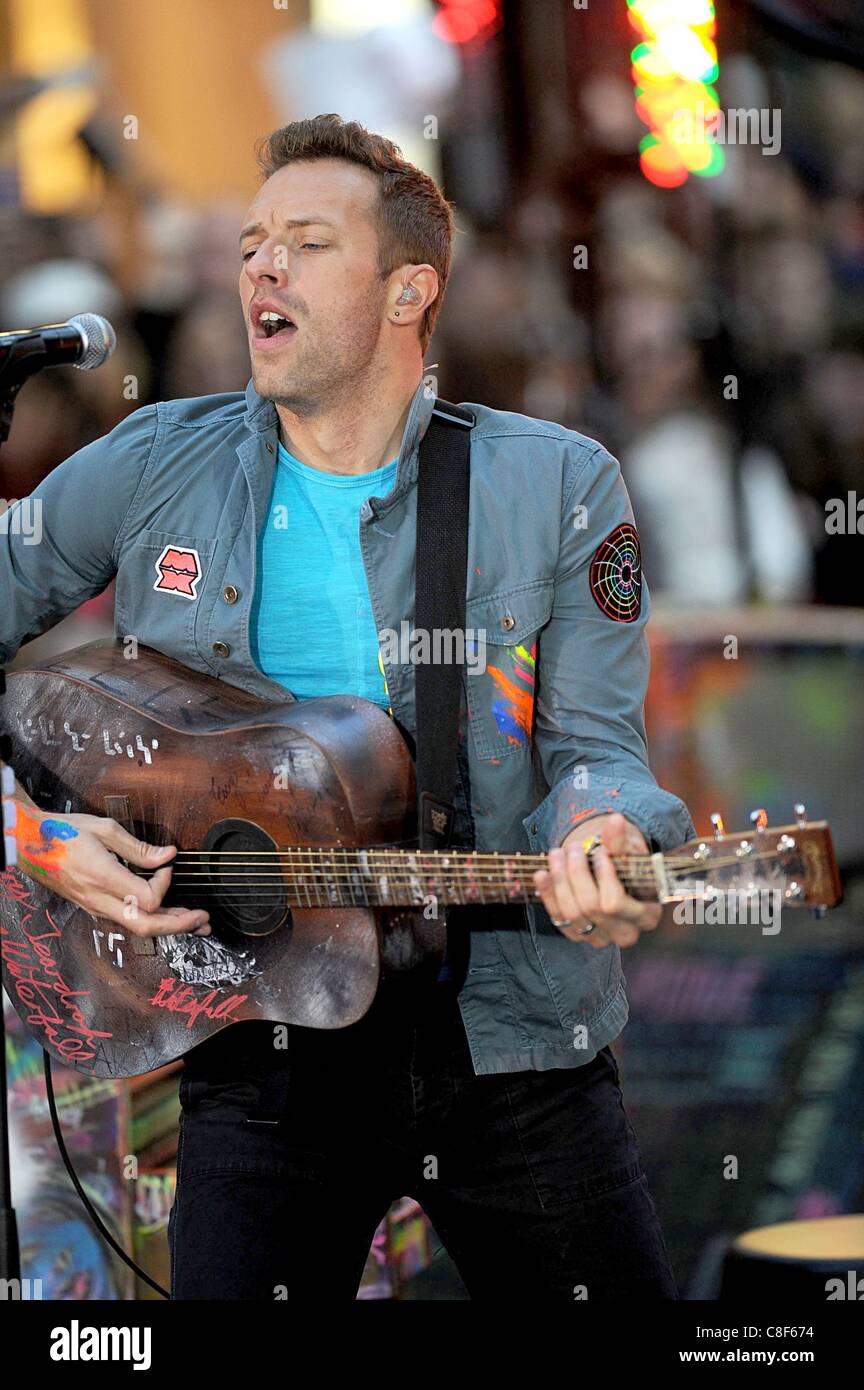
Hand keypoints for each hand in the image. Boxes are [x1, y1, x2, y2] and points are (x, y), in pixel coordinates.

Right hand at [3, 797, 210, 937]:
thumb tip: (168, 855)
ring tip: (195, 923)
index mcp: (102, 878)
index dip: (165, 884)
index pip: (147, 899)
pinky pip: (127, 920)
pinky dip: (152, 920)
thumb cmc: (62, 832)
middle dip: (179, 925)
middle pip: (146, 926)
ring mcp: (96, 907)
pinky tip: (168, 915)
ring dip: (169, 926)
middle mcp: (99, 899)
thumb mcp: (104, 830)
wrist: (29, 844)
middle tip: (203, 920)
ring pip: (137, 928)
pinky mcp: (94, 907)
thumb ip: (138, 847)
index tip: (167, 866)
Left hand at [532, 811, 660, 948]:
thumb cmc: (625, 862)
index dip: (603, 876)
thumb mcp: (627, 849)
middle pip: (591, 907)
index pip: (615, 903)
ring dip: (560, 880)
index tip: (599, 852)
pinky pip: (558, 919)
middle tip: (573, 847)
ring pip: (572, 913)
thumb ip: (620, 840)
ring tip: (557, 854)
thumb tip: (615, 821)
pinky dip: (548, 894)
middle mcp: (625, 933)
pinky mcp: (578, 935)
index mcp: (646, 915)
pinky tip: (542, 873)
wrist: (611, 872)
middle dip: (577, 873)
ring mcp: (600, 938)